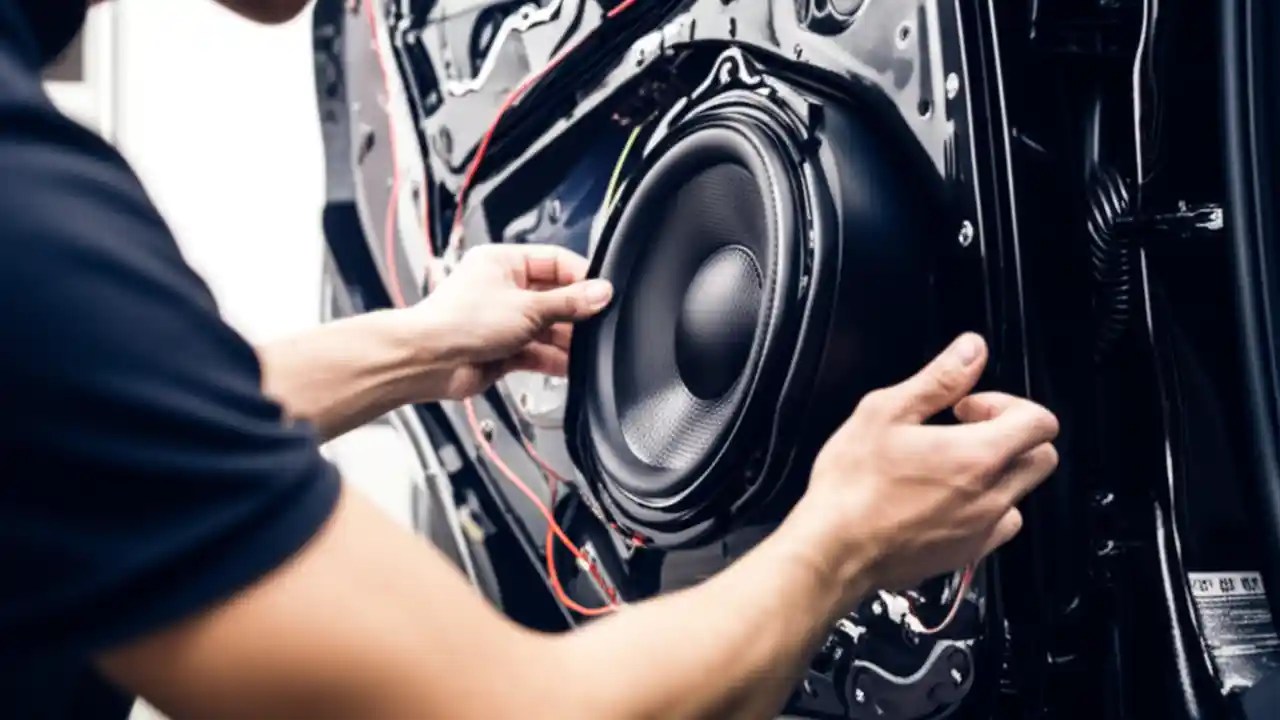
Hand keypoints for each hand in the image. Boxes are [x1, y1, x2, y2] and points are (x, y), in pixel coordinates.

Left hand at [414, 244, 612, 399]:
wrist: (428, 361)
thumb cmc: (459, 322)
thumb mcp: (527, 308)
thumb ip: (569, 303)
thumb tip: (601, 292)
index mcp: (504, 263)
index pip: (555, 261)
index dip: (581, 276)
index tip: (603, 292)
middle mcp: (503, 289)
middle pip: (554, 297)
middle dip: (574, 313)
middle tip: (596, 323)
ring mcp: (504, 320)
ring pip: (547, 328)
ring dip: (565, 340)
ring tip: (585, 349)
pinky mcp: (503, 350)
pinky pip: (537, 352)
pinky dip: (553, 359)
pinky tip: (569, 366)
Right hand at [783, 333, 1058, 600]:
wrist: (834, 550)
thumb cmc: (853, 484)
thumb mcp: (885, 412)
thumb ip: (938, 379)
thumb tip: (971, 350)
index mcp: (977, 455)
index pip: (1040, 422)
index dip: (1007, 404)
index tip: (968, 408)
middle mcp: (991, 495)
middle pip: (1041, 457)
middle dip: (1011, 437)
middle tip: (965, 433)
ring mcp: (982, 529)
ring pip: (1021, 492)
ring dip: (998, 473)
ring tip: (952, 468)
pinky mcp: (967, 554)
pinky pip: (999, 526)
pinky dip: (986, 508)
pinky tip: (947, 500)